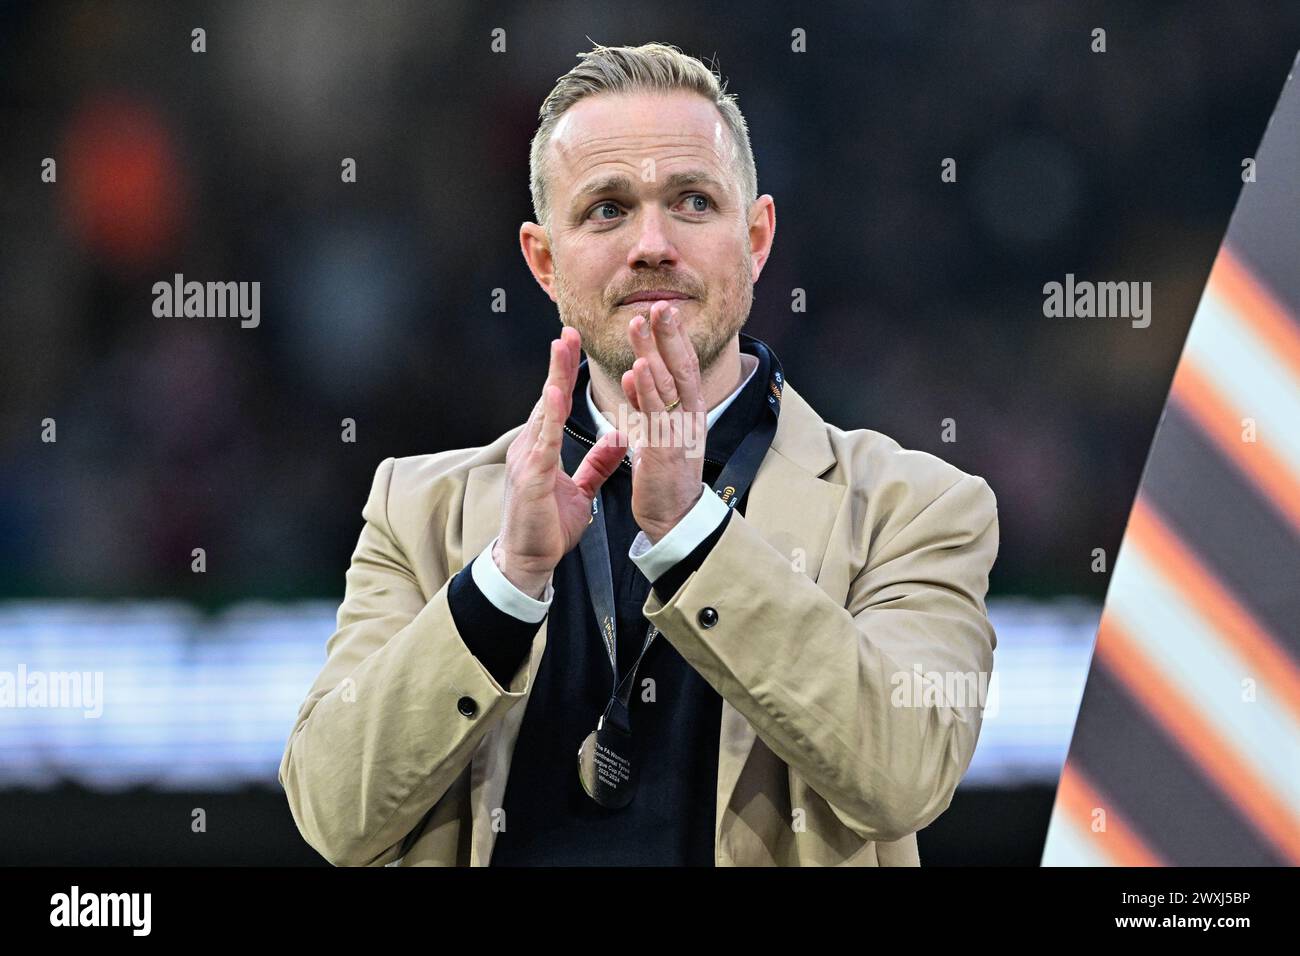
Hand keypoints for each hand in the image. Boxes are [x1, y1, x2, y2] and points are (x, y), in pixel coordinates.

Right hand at [495, 327, 626, 596]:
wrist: (528, 562)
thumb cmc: (548, 527)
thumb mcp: (582, 490)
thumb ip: (598, 463)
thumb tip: (619, 437)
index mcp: (542, 449)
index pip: (555, 403)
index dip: (565, 373)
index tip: (574, 345)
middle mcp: (531, 448)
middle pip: (547, 398)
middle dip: (558, 364)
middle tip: (568, 331)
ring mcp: (527, 461)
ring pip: (543, 412)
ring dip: (553, 378)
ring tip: (562, 349)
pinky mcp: (531, 478)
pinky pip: (543, 442)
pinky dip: (549, 417)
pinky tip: (555, 395)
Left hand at [620, 301, 707, 543]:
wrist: (674, 518)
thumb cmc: (667, 477)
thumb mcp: (661, 431)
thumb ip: (650, 402)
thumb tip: (636, 373)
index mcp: (689, 412)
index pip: (685, 367)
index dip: (675, 338)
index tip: (665, 310)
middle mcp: (689, 418)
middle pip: (681, 367)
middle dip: (669, 335)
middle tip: (657, 304)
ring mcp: (678, 432)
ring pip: (666, 385)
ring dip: (650, 352)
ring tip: (638, 324)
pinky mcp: (663, 451)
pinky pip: (653, 416)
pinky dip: (643, 391)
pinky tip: (634, 369)